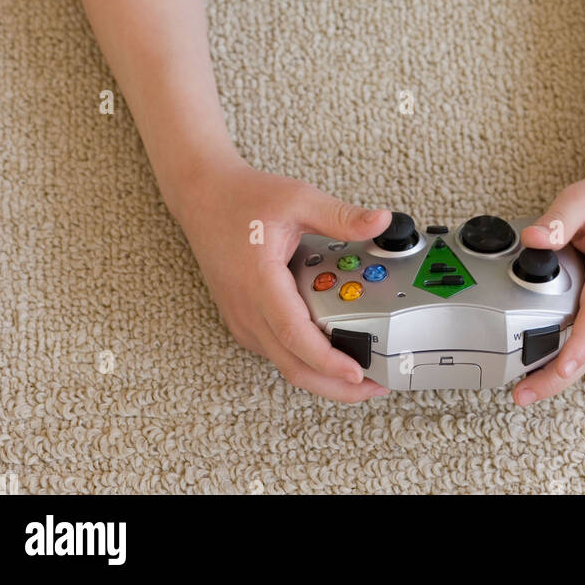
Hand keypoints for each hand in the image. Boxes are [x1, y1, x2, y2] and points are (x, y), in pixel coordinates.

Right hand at [174, 157, 392, 401]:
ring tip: (363, 369)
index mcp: (259, 282)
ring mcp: (242, 319)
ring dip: (321, 375)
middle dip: (335, 385)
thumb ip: (341, 216)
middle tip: (375, 387)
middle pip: (292, 366)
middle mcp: (247, 309)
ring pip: (284, 363)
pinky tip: (332, 349)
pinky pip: (276, 351)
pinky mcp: (243, 320)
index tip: (358, 372)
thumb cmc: (244, 198)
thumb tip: (381, 222)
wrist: (203, 197)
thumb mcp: (298, 198)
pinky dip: (305, 359)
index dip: (327, 360)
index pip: (294, 335)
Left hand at [512, 160, 584, 406]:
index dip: (580, 344)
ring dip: (568, 362)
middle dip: (560, 374)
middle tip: (522, 393)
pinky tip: (560, 343)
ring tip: (530, 374)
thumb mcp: (582, 197)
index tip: (563, 367)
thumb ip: (557, 219)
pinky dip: (581, 347)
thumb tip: (532, 239)